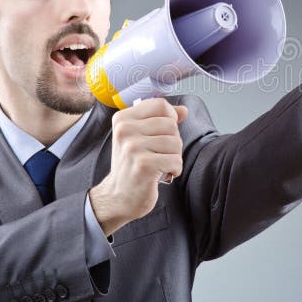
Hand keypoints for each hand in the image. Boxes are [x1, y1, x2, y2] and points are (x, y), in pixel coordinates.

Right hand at [88, 98, 187, 235]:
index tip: (163, 133)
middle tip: (159, 154)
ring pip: (176, 142)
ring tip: (160, 164)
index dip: (170, 118)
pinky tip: (162, 174)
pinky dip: (175, 169)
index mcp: (123, 119)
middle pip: (171, 124)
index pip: (160, 105)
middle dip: (173, 141)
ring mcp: (133, 147)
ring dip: (174, 157)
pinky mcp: (144, 165)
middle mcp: (125, 130)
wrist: (118, 197)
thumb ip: (161, 119)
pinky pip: (176, 160)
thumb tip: (184, 110)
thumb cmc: (131, 165)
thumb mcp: (139, 136)